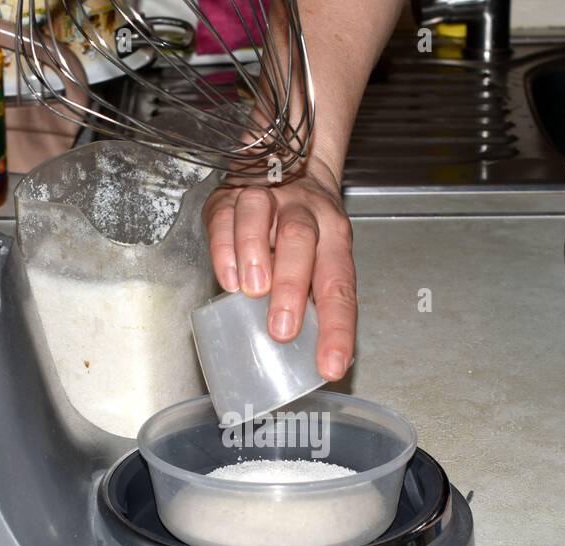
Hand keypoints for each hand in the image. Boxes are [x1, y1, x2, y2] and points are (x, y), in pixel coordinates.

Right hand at [203, 157, 356, 380]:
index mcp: (333, 236)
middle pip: (301, 242)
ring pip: (261, 217)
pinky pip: (225, 216)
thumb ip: (314, 296)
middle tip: (282, 329)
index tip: (331, 365)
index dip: (337, 328)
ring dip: (256, 256)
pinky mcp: (230, 196)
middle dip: (291, 288)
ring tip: (253, 292)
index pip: (340, 286)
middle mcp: (304, 213)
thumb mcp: (320, 256)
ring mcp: (267, 199)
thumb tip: (311, 355)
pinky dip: (224, 248)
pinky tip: (227, 276)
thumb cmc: (304, 227)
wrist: (286, 162)